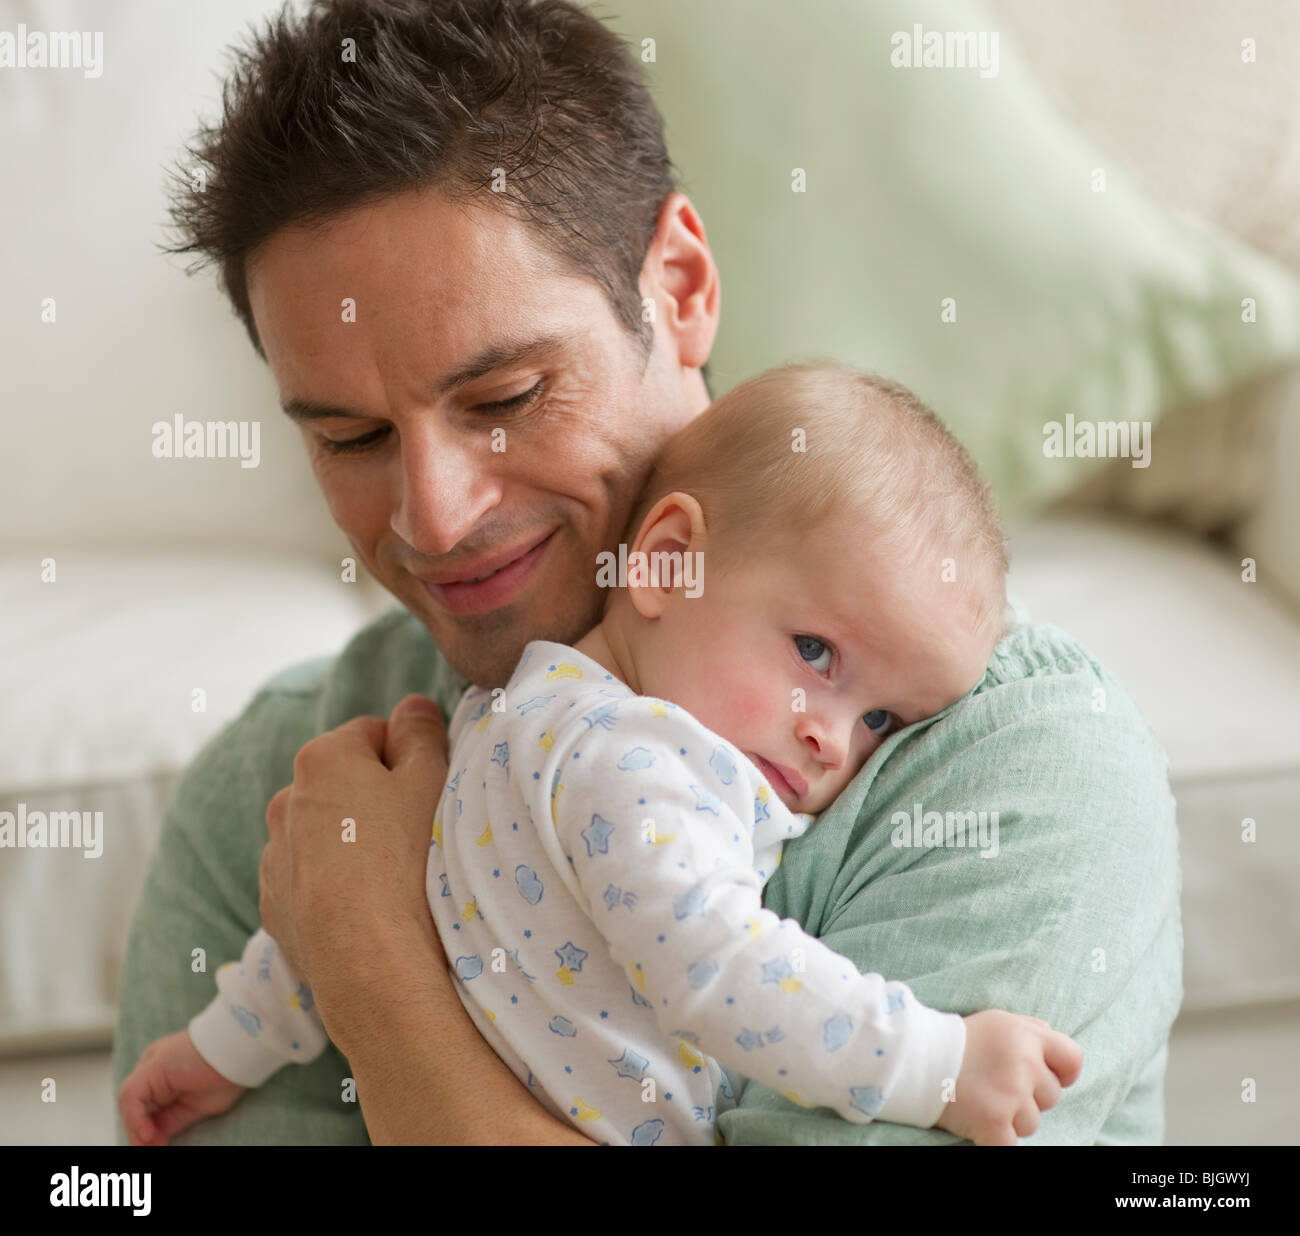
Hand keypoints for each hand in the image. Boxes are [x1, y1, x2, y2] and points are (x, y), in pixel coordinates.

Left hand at [117, 1030, 246, 1145]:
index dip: (150, 1130)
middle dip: (141, 1132)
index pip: (147, 1108)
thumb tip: (155, 1138)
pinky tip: (149, 1134)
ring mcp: (151, 1065)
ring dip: (137, 1130)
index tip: (160, 1145)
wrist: (241, 1050)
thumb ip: (173, 1120)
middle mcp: (155, 1069)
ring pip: (130, 1103)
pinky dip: (136, 1119)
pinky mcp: (150, 1067)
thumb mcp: (196, 1106)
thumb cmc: (227, 1075)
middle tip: (153, 1149)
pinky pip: (132, 1097)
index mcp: (167, 1075)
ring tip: (150, 1145)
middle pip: (137, 1106)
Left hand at [258, 695, 448, 1032]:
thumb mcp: (430, 781)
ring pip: (326, 834)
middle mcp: (286, 800)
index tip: (431, 791)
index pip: (373, 733)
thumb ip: (420, 734)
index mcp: (322, 758)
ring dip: (354, 843)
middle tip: (418, 832)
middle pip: (344, 784)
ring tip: (395, 877)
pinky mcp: (275, 907)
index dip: (408, 758)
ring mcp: (275, 856)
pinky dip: (336, 886)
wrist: (368, 959)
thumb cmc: (407, 858)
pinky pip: (311, 881)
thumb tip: (412, 707)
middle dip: (377, 799)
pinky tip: (370, 908)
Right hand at [935, 1010, 1083, 1144]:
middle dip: (1028, 1097)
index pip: (1073, 1059)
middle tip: (995, 1085)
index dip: (1062, 1073)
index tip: (1044, 1078)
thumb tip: (1053, 1047)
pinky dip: (995, 1139)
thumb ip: (1030, 1030)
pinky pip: (1010, 1144)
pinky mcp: (994, 1121)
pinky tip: (979, 1125)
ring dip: (1011, 1118)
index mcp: (1027, 1036)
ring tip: (982, 1100)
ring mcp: (1010, 1093)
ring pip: (1032, 1123)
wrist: (915, 1057)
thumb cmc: (956, 1039)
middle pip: (1050, 1096)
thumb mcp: (997, 1021)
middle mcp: (1024, 1063)